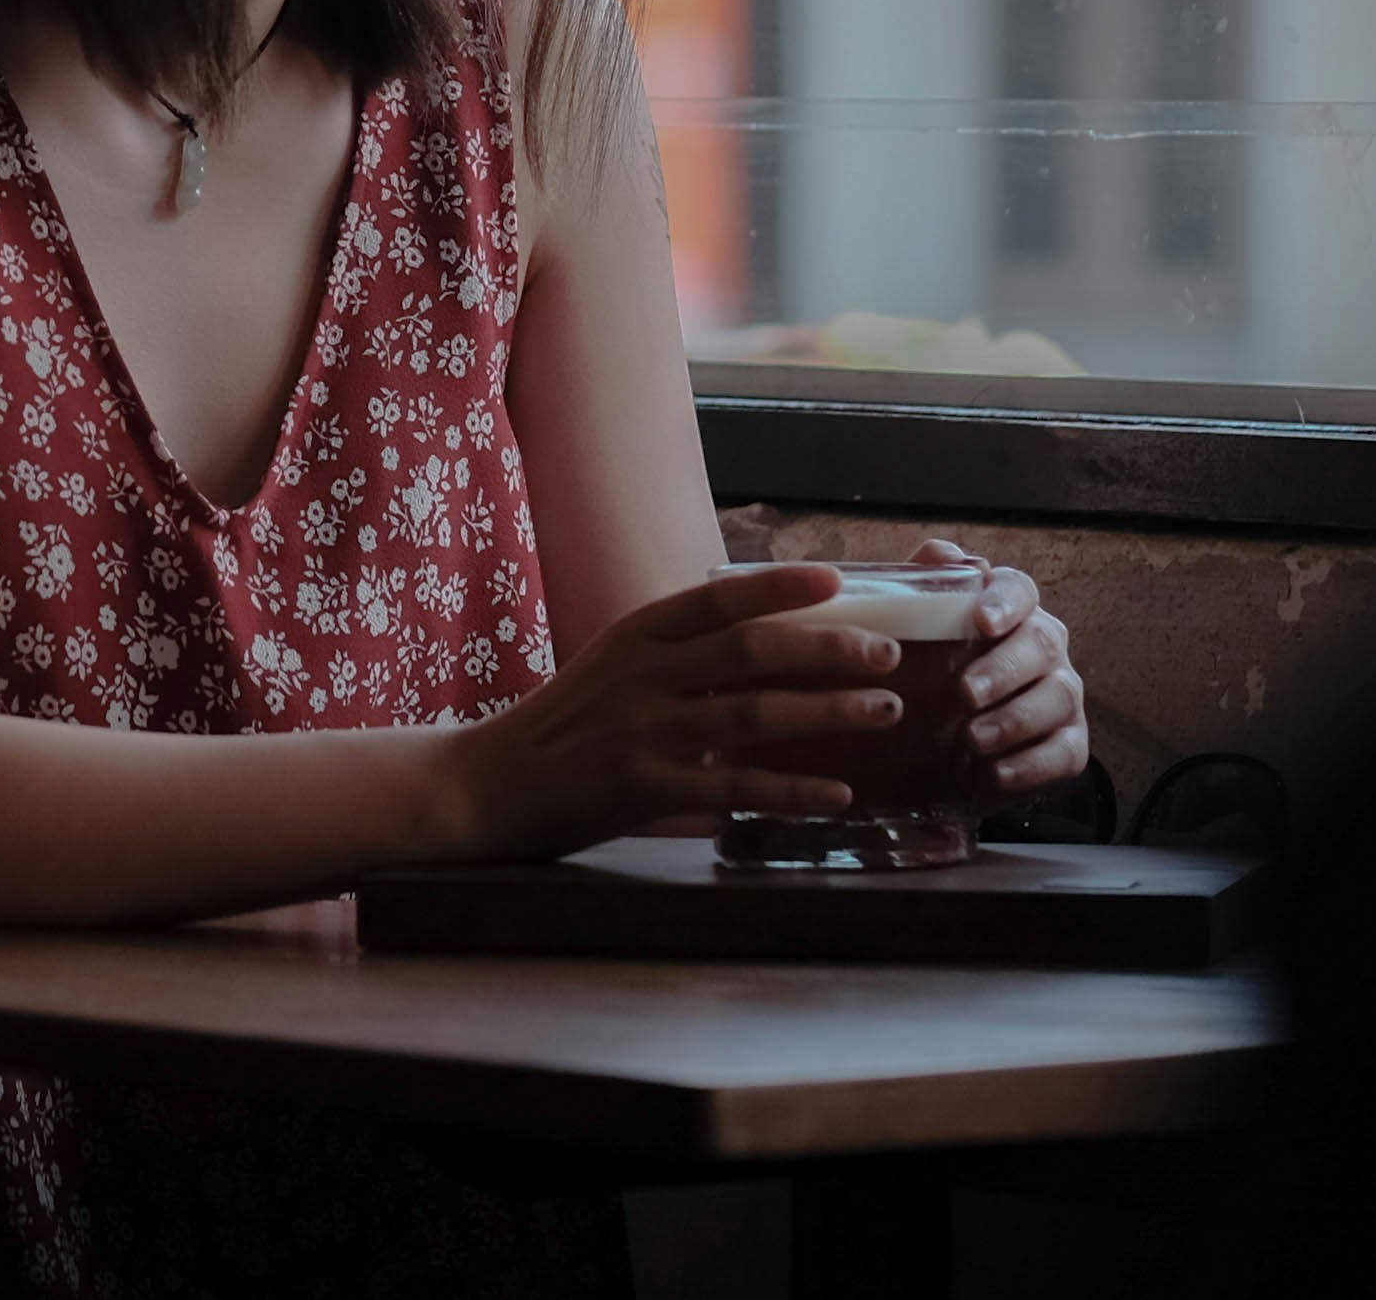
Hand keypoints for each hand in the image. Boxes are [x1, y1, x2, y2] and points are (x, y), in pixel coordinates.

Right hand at [439, 562, 907, 860]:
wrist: (488, 786)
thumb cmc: (564, 725)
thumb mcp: (612, 664)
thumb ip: (677, 650)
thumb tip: (764, 635)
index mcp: (636, 633)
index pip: (717, 596)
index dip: (780, 585)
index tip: (838, 580)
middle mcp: (643, 674)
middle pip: (751, 650)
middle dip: (828, 649)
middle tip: (887, 653)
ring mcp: (644, 732)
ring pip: (754, 714)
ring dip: (828, 712)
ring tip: (884, 712)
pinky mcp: (645, 790)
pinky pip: (736, 788)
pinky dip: (793, 790)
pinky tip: (838, 794)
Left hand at [910, 539, 1088, 807]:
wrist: (929, 755)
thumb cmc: (923, 678)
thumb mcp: (907, 634)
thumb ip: (921, 586)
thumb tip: (943, 554)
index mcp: (1007, 611)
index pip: (1019, 589)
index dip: (1004, 601)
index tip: (980, 620)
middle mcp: (1043, 646)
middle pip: (1042, 641)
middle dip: (1004, 668)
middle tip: (963, 693)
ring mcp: (1061, 695)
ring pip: (1058, 696)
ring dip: (1014, 719)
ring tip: (971, 740)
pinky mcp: (1068, 745)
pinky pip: (1065, 752)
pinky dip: (1030, 765)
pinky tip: (992, 774)